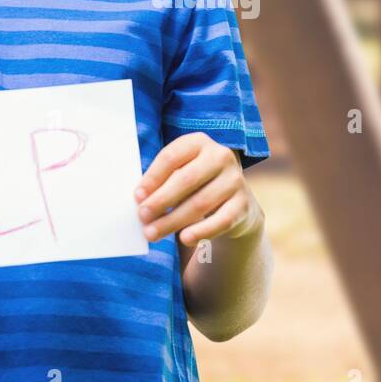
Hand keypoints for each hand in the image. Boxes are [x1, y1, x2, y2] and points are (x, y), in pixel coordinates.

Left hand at [134, 133, 259, 246]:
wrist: (235, 205)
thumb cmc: (197, 187)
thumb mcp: (181, 174)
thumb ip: (163, 182)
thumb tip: (140, 200)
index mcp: (199, 142)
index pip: (171, 157)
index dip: (152, 178)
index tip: (137, 197)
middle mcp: (220, 156)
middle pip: (185, 179)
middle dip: (160, 200)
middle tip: (142, 217)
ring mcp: (235, 179)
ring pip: (200, 203)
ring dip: (172, 221)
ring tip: (153, 233)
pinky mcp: (244, 204)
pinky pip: (220, 221)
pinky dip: (201, 231)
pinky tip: (185, 239)